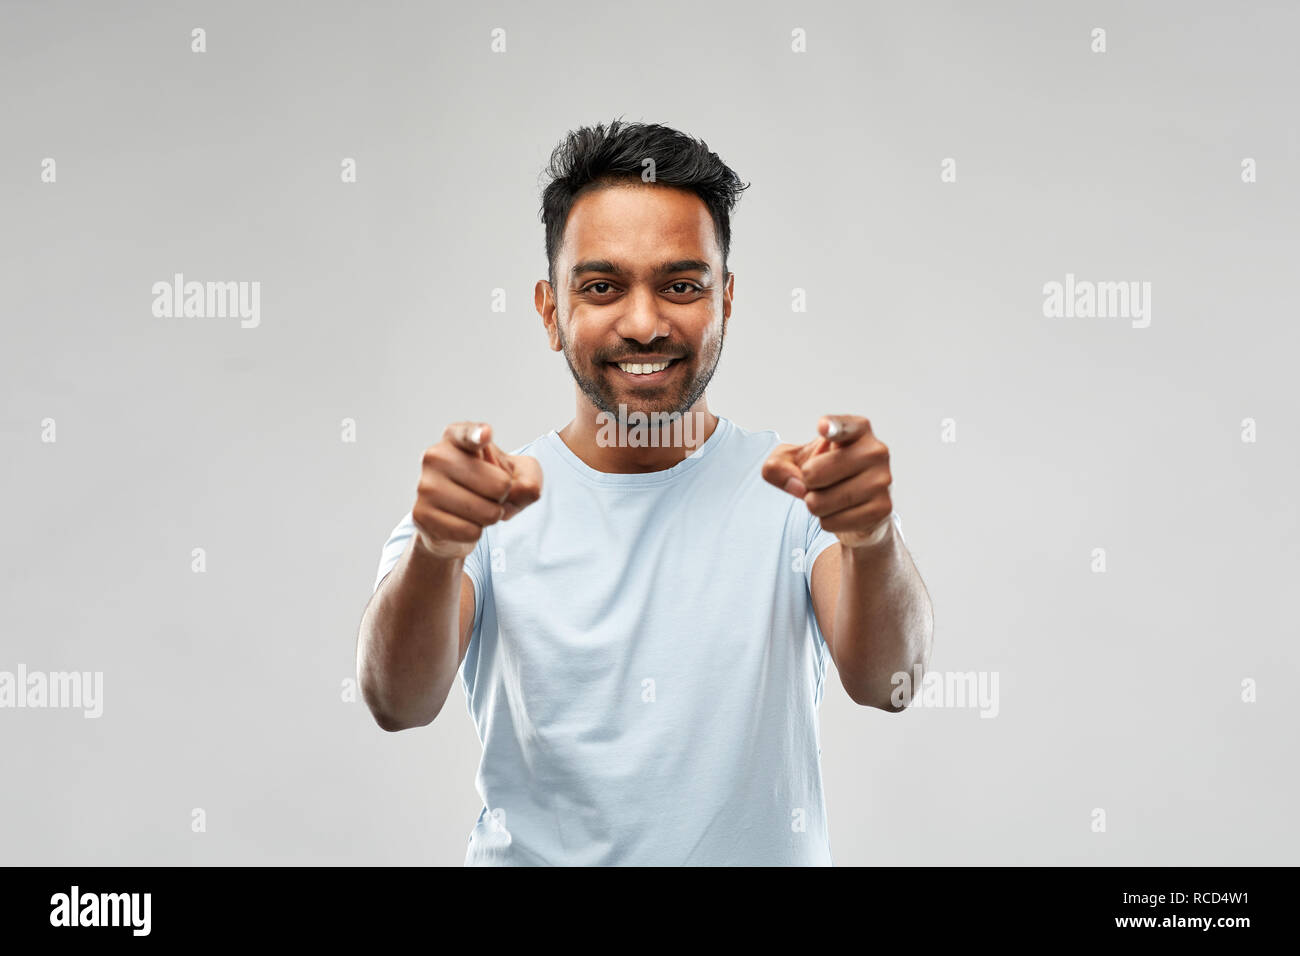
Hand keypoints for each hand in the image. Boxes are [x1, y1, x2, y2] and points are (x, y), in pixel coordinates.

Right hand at [412, 422, 542, 558]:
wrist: (455, 519)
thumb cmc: (489, 488)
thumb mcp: (519, 476)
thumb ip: (529, 480)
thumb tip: (514, 493)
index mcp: (456, 437)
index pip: (469, 434)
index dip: (478, 435)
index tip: (485, 435)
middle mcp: (436, 456)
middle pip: (499, 485)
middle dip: (503, 497)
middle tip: (487, 494)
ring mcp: (425, 485)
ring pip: (486, 512)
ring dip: (490, 517)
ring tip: (475, 508)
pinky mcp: (421, 515)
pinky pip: (470, 532)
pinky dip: (474, 532)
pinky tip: (462, 522)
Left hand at [762, 415, 892, 550]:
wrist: (855, 504)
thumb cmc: (823, 472)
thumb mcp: (792, 462)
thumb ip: (777, 466)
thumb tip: (794, 484)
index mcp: (856, 429)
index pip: (843, 426)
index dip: (832, 427)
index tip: (822, 427)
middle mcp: (875, 450)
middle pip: (813, 473)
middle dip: (805, 483)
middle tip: (818, 481)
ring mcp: (883, 479)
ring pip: (820, 502)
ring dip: (814, 505)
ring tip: (829, 496)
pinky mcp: (883, 508)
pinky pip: (832, 522)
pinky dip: (827, 521)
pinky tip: (840, 511)